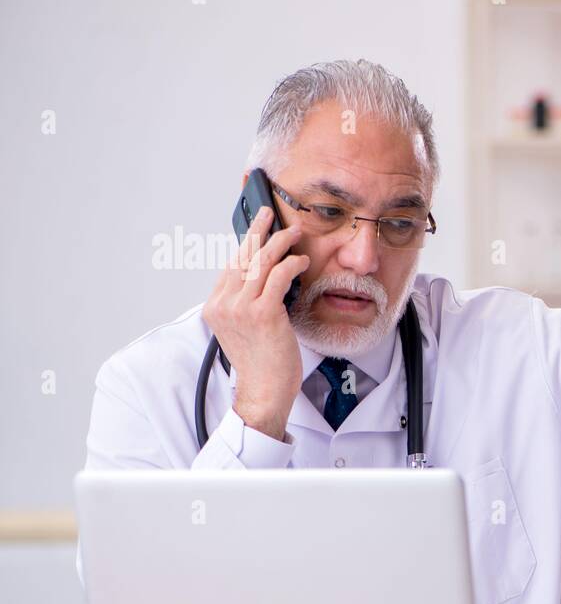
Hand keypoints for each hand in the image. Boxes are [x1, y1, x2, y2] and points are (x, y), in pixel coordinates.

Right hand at [201, 206, 309, 440]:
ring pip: (261, 262)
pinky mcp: (262, 313)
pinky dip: (292, 264)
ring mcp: (241, 308)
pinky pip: (278, 277)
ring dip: (280, 243)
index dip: (245, 243)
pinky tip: (301, 261)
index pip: (231, 266)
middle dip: (258, 230)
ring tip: (295, 233)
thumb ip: (247, 303)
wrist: (264, 391)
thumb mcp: (245, 329)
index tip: (256, 228)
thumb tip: (263, 277)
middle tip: (269, 213)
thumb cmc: (261, 363)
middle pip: (242, 256)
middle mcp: (224, 305)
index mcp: (216, 307)